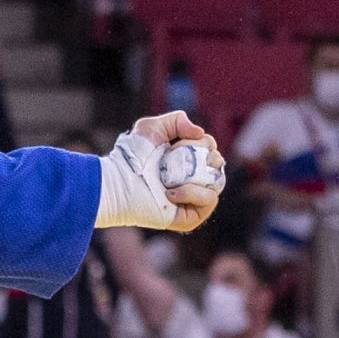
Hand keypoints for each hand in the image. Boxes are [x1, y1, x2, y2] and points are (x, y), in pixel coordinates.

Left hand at [126, 109, 224, 229]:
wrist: (120, 181)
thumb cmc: (132, 155)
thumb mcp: (153, 127)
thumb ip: (177, 120)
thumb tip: (200, 134)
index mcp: (187, 161)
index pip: (211, 150)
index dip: (203, 144)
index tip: (178, 144)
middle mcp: (193, 180)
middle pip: (218, 166)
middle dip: (206, 157)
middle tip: (180, 158)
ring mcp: (192, 200)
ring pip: (217, 183)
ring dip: (199, 175)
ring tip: (172, 177)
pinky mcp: (190, 217)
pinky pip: (208, 202)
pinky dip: (193, 193)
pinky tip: (170, 192)